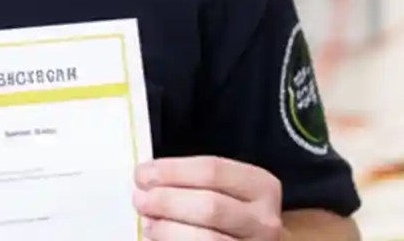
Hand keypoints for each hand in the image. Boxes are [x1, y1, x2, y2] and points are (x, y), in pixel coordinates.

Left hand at [133, 156, 284, 239]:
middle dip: (167, 201)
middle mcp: (264, 219)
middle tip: (139, 199)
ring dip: (167, 229)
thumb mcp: (224, 188)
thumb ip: (192, 180)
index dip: (172, 171)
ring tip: (147, 221)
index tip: (142, 174)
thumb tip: (146, 178)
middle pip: (210, 206)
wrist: (250, 240)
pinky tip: (157, 238)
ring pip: (207, 239)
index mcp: (261, 186)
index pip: (212, 170)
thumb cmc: (230, 209)